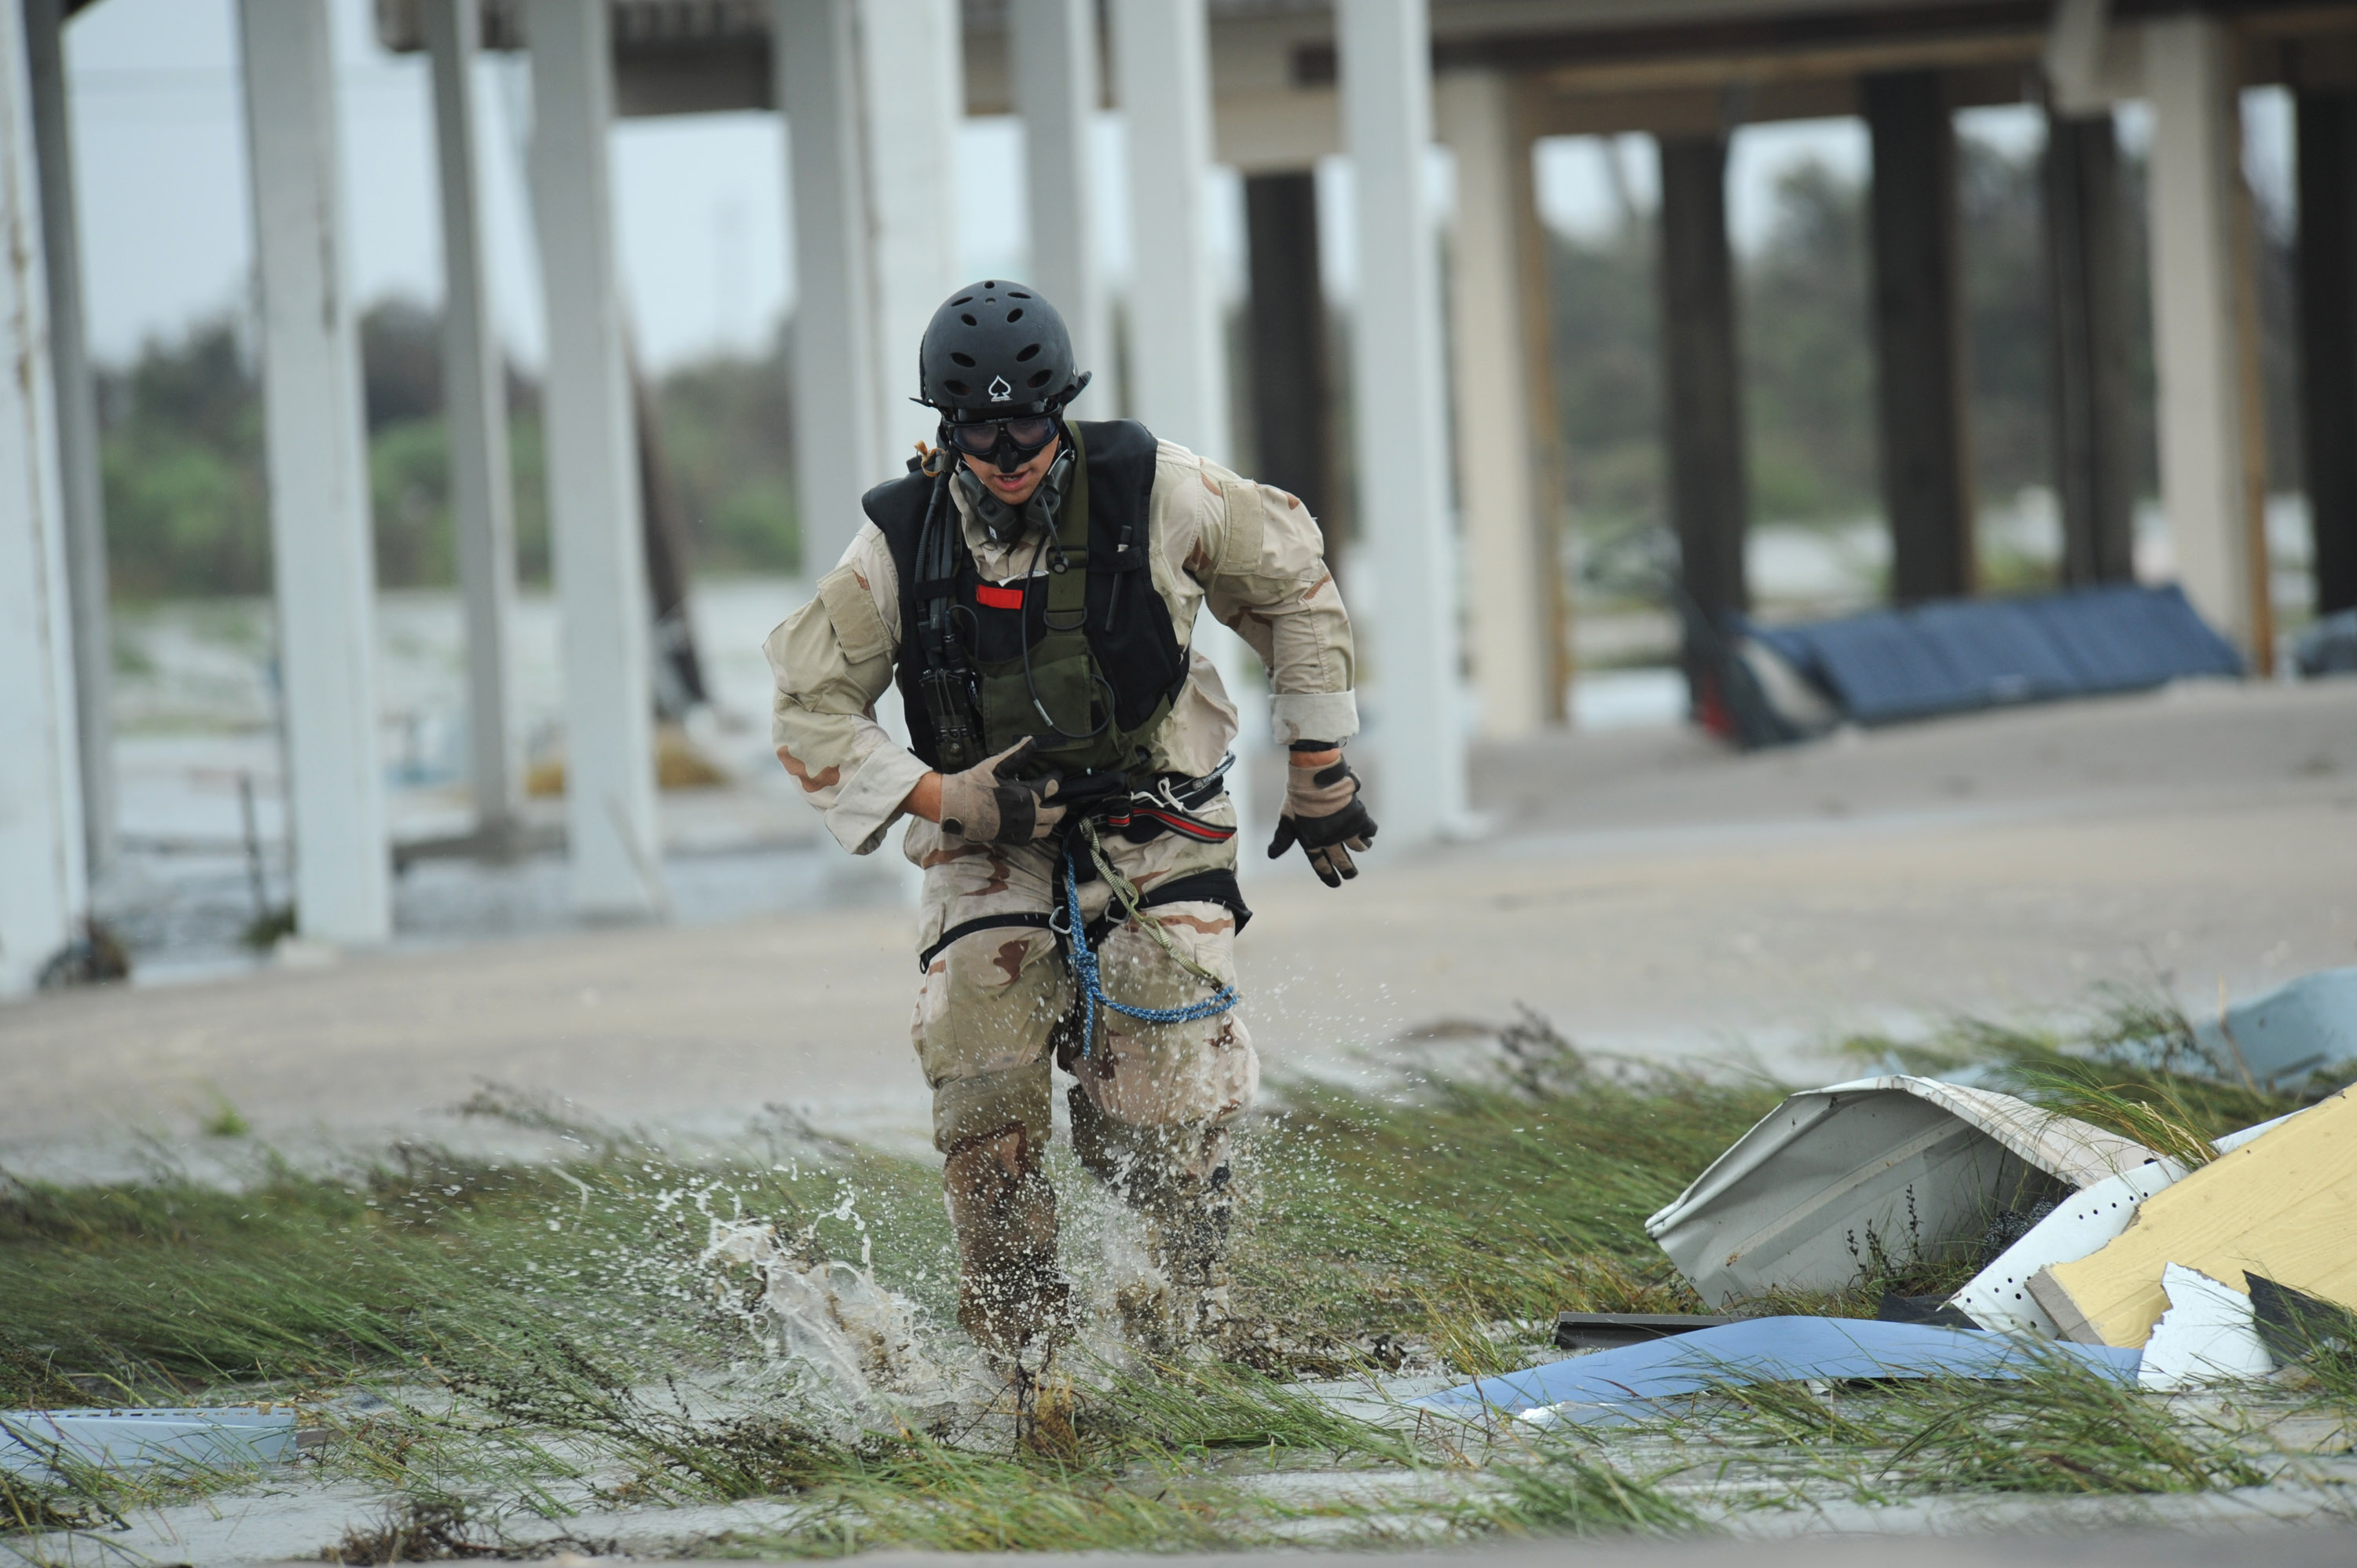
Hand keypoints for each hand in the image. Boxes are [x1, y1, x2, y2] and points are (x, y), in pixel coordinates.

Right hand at [936, 738, 1065, 843]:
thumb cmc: (975, 784)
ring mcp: (1021, 829)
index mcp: (1027, 795)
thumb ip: (1017, 754)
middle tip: (1058, 797)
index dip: (1057, 778)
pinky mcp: (1013, 839)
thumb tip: (1031, 740)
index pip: (1053, 787)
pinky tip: (1033, 822)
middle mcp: (1029, 815)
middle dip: (1060, 803)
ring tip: (1047, 810)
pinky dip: (1037, 830)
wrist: (956, 807)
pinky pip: (1033, 838)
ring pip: (1047, 829)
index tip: (1056, 774)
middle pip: (1057, 813)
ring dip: (1050, 819)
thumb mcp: (997, 765)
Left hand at [1267, 746, 1376, 885]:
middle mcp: (1329, 841)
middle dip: (1348, 871)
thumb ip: (1283, 838)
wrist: (1314, 777)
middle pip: (1342, 862)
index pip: (1320, 865)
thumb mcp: (1287, 818)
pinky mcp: (1359, 819)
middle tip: (1352, 875)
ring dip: (1361, 847)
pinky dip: (1370, 831)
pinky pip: (1370, 831)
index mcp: (1310, 843)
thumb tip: (1272, 855)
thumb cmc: (1297, 796)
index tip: (1335, 883)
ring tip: (1362, 845)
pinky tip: (1368, 830)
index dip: (1328, 875)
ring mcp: (1345, 831)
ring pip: (1359, 848)